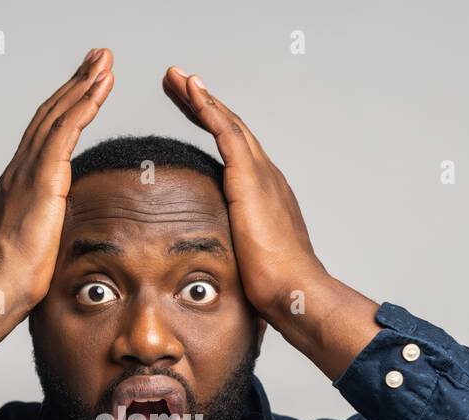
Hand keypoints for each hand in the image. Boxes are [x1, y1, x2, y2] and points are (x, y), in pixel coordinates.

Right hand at [0, 49, 114, 356]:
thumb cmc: (16, 280)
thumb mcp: (40, 247)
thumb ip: (53, 231)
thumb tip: (67, 235)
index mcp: (21, 185)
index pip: (46, 135)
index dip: (67, 108)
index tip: (86, 87)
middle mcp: (21, 170)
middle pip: (50, 114)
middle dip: (76, 84)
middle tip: (97, 59)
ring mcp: (28, 172)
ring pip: (58, 115)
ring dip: (83, 85)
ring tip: (104, 62)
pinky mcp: (41, 179)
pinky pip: (64, 132)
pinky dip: (82, 107)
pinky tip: (98, 89)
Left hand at [161, 66, 379, 378]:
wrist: (292, 292)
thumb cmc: (272, 290)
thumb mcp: (243, 261)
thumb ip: (229, 250)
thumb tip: (209, 268)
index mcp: (263, 195)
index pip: (234, 152)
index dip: (213, 128)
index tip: (192, 111)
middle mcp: (266, 177)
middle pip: (231, 128)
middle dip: (203, 103)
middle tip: (179, 82)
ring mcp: (261, 175)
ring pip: (228, 122)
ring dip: (200, 97)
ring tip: (177, 77)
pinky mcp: (251, 179)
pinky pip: (226, 132)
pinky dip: (207, 108)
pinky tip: (191, 90)